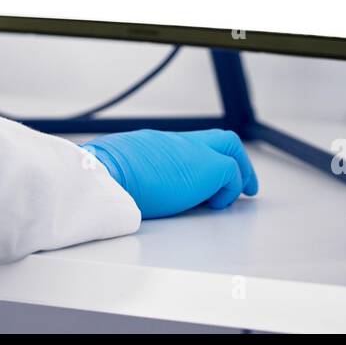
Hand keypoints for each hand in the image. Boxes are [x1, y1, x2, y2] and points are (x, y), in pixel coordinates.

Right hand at [82, 129, 258, 218]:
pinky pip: (232, 174)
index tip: (205, 177)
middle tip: (243, 182)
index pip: (188, 145)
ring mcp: (194, 150)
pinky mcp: (208, 167)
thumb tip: (119, 186)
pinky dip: (229, 190)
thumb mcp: (114, 168)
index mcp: (153, 144)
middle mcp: (176, 141)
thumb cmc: (102, 177)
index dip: (202, 158)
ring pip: (230, 148)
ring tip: (242, 193)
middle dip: (234, 159)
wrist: (106, 175)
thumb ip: (126, 170)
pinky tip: (216, 206)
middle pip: (218, 139)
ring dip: (240, 172)